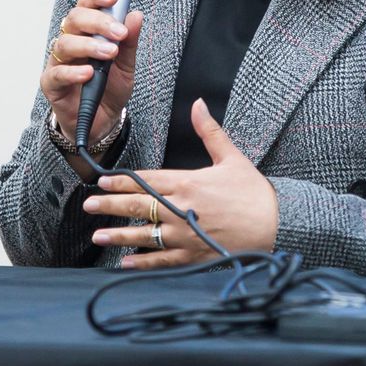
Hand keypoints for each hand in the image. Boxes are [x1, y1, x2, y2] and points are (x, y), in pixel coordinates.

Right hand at [40, 0, 143, 149]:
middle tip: (119, 33)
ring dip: (88, 45)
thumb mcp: (126, 65)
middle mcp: (70, 42)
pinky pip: (57, 73)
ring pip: (65, 43)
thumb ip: (129, 42)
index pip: (86, 5)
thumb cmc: (109, 89)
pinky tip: (88, 73)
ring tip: (108, 53)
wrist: (102, 121)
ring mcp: (59, 62)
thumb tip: (135, 16)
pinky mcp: (51, 84)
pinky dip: (73, 72)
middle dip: (98, 22)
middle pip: (75, 19)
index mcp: (87, 32)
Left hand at [82, 98, 277, 268]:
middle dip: (111, 206)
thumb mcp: (231, 156)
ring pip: (146, 235)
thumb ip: (209, 131)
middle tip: (88, 206)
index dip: (121, 182)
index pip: (147, 181)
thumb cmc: (254, 191)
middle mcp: (182, 209)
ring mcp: (186, 234)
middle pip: (139, 207)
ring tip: (97, 235)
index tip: (102, 183)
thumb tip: (198, 104)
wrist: (278, 223)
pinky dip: (143, 260)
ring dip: (119, 235)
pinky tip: (125, 261)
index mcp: (188, 183)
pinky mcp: (194, 254)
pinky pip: (163, 259)